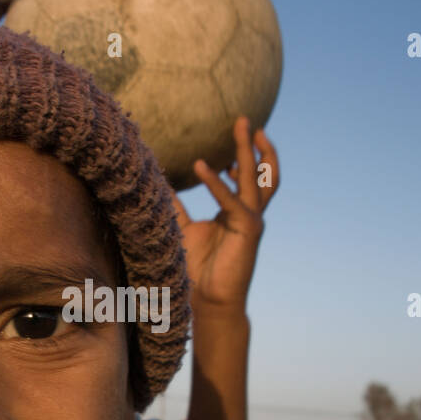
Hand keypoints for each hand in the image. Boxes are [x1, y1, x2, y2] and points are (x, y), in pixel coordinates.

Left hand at [172, 116, 280, 312]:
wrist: (208, 300)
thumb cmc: (197, 268)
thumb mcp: (183, 228)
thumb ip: (177, 206)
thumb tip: (161, 184)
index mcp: (236, 214)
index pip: (247, 180)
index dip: (243, 158)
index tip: (236, 137)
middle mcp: (249, 214)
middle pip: (258, 172)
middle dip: (253, 144)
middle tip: (244, 119)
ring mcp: (252, 221)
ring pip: (257, 179)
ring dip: (250, 152)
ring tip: (245, 127)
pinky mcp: (248, 230)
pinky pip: (233, 201)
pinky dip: (218, 184)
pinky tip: (203, 166)